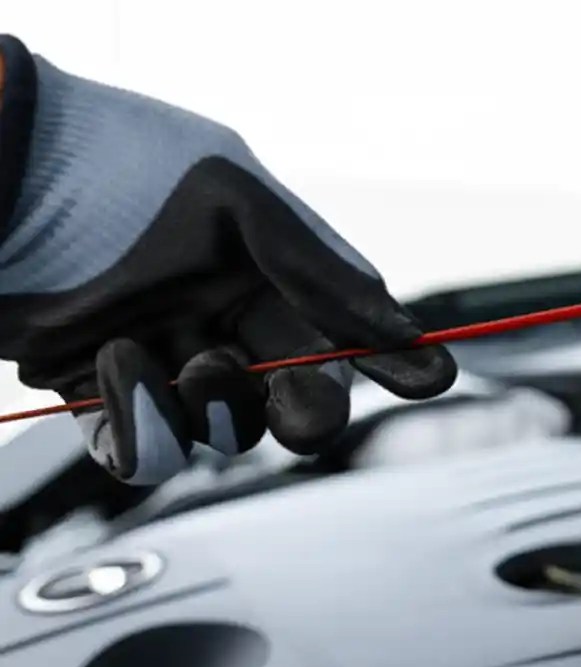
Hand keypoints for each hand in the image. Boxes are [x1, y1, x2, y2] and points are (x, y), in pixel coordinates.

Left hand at [0, 37, 456, 483]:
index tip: (431, 374)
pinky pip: (148, 457)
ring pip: (227, 436)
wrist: (22, 195)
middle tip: (298, 398)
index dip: (401, 366)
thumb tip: (403, 333)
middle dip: (311, 412)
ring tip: (163, 349)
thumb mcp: (237, 207)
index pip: (361, 344)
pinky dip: (138, 417)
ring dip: (205, 399)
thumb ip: (320, 270)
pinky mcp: (116, 414)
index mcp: (283, 298)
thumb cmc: (130, 187)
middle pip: (309, 413)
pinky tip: (119, 360)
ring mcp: (180, 384)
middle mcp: (243, 346)